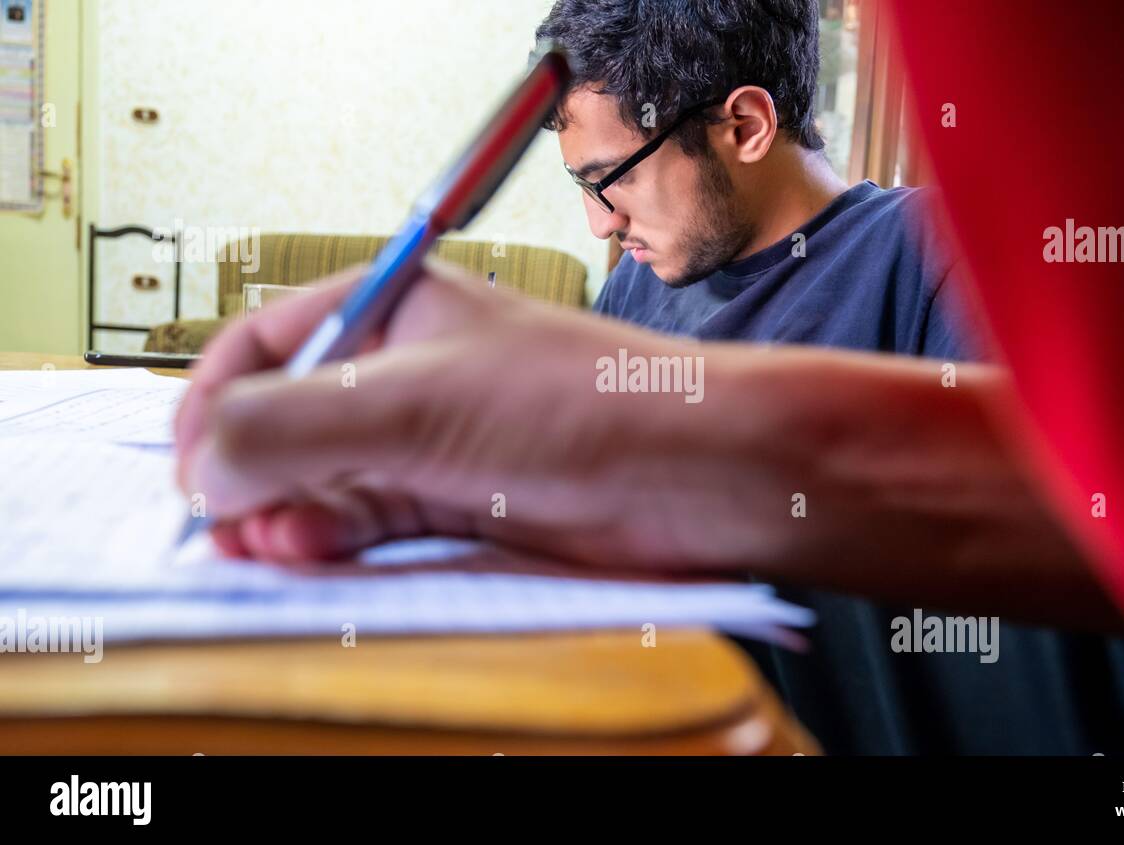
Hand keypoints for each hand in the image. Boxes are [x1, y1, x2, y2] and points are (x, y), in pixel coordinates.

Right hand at [176, 260, 1110, 626]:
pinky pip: (368, 527)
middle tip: (237, 525)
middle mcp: (406, 373)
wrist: (700, 478)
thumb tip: (203, 466)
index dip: (213, 401)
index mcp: (393, 308)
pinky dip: (334, 544)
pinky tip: (323, 557)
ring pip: (321, 482)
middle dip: (248, 472)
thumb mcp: (417, 401)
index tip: (195, 465)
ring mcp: (432, 444)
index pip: (264, 343)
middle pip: (284, 420)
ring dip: (287, 517)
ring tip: (284, 546)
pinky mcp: (460, 507)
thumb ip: (292, 423)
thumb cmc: (586, 407)